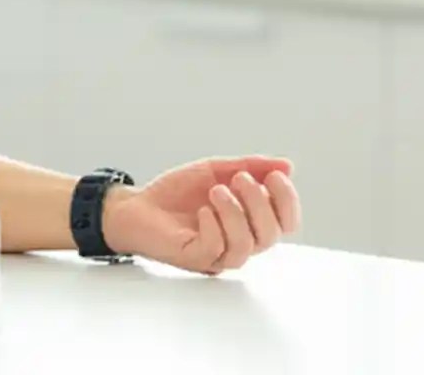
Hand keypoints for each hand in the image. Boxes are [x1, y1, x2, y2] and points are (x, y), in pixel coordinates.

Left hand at [101, 156, 300, 275]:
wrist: (135, 205)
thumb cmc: (176, 193)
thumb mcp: (215, 171)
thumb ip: (249, 167)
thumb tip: (287, 165)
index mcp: (248, 222)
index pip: (286, 223)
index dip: (287, 200)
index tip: (274, 176)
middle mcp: (237, 242)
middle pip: (271, 236)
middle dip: (260, 204)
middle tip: (239, 179)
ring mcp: (216, 255)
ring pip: (245, 247)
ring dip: (236, 214)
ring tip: (216, 191)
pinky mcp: (194, 259)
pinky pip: (216, 251)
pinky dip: (214, 227)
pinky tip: (202, 211)